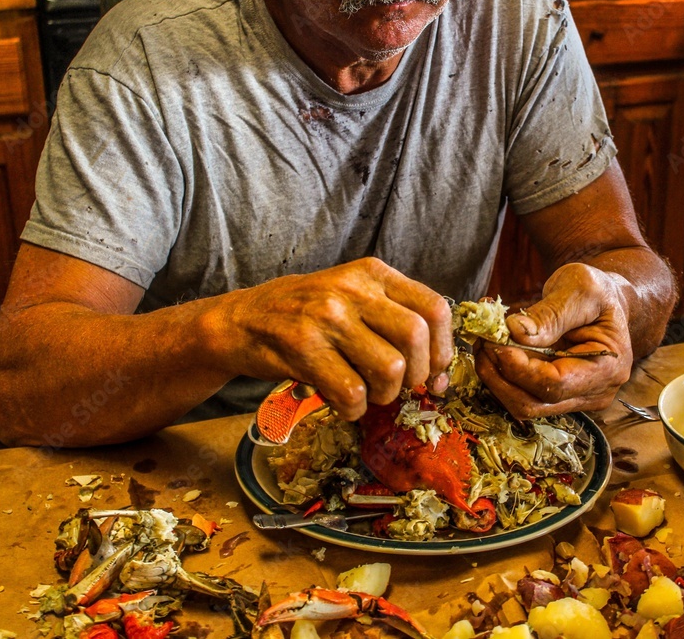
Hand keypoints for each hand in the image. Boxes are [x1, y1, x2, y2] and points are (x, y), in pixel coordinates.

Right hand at [209, 257, 452, 419]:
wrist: (241, 321)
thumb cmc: (306, 315)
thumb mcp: (353, 298)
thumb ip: (395, 324)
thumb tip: (440, 377)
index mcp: (373, 273)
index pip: (434, 308)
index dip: (442, 348)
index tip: (433, 373)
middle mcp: (352, 289)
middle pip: (415, 338)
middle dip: (415, 376)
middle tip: (396, 387)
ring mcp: (326, 316)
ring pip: (389, 369)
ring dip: (383, 396)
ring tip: (364, 394)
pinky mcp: (302, 348)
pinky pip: (352, 393)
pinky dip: (354, 410)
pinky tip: (341, 403)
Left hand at [474, 263, 633, 417]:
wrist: (603, 303)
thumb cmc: (598, 292)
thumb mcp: (579, 289)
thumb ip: (550, 314)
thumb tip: (515, 331)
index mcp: (608, 369)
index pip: (556, 384)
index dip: (519, 369)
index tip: (494, 343)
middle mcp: (594, 393)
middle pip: (534, 403)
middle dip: (499, 376)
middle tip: (482, 342)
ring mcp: (574, 399)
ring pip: (522, 404)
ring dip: (495, 377)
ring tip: (485, 342)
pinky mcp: (556, 396)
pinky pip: (521, 394)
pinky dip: (501, 374)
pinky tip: (493, 347)